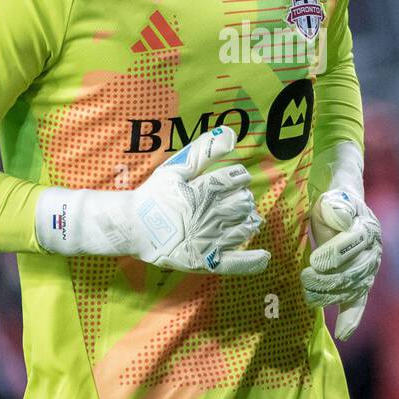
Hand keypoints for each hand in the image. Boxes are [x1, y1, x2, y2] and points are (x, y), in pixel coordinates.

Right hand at [35, 126, 269, 274]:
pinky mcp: (207, 262)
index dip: (239, 177)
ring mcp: (209, 241)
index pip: (235, 179)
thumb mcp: (175, 168)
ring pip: (245, 228)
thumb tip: (230, 134)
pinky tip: (264, 257)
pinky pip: (235, 263)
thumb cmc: (155, 196)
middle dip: (243, 198)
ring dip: (248, 220)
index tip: (235, 178)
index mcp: (202, 192)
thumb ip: (203, 151)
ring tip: (242, 217)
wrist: (134, 228)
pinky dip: (252, 261)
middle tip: (233, 199)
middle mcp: (209, 216)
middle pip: (243, 202)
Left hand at [302, 188, 381, 339]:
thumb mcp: (331, 199)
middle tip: (305, 276)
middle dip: (327, 277)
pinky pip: (358, 303)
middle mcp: (373, 251)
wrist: (341, 211)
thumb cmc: (332, 205)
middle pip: (353, 270)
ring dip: (328, 294)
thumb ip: (337, 207)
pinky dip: (351, 318)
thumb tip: (342, 220)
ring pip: (351, 288)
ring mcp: (369, 271)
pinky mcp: (360, 285)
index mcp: (367, 227)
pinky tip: (343, 333)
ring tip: (307, 293)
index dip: (335, 253)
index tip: (314, 260)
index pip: (355, 243)